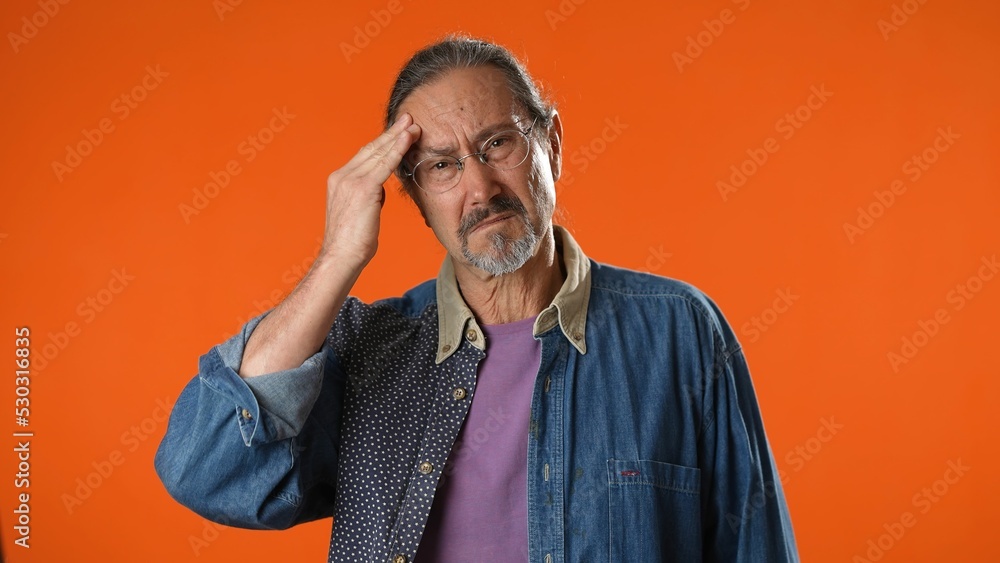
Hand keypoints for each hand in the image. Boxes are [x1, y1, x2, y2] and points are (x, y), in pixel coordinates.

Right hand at [320, 113, 420, 267]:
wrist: (341, 257)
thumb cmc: (352, 243)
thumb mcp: (360, 214)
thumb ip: (368, 198)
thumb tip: (379, 192)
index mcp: (339, 181)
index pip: (364, 156)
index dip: (382, 143)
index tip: (396, 132)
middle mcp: (342, 176)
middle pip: (371, 149)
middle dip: (391, 133)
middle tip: (408, 119)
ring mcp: (350, 180)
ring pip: (379, 153)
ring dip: (398, 137)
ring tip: (413, 125)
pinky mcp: (362, 188)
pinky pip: (385, 164)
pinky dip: (398, 149)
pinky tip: (408, 138)